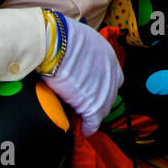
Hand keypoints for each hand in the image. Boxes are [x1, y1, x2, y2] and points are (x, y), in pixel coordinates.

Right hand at [41, 16, 123, 134]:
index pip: (111, 76)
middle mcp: (111, 74)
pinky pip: (93, 121)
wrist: (55, 44)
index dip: (101, 84)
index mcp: (109, 57)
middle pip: (109, 93)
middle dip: (100, 99)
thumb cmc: (61, 37)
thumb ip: (82, 50)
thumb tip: (70, 53)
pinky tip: (84, 130)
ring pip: (103, 107)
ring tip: (84, 117)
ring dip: (94, 113)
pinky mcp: (93, 104)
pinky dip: (88, 127)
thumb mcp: (79, 38)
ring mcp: (103, 90)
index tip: (91, 88)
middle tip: (87, 103)